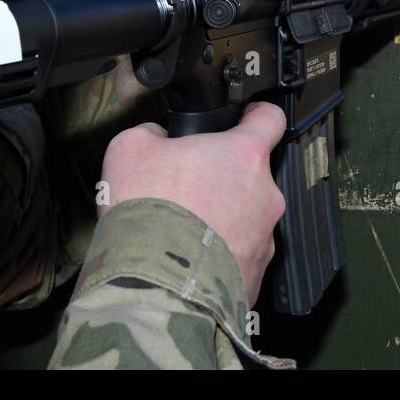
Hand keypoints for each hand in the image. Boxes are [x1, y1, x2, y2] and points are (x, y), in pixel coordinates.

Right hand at [99, 102, 286, 305]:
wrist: (152, 285)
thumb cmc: (148, 213)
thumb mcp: (130, 149)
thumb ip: (151, 134)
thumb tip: (157, 139)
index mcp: (244, 155)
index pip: (269, 119)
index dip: (256, 114)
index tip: (248, 117)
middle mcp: (265, 194)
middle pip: (251, 176)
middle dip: (223, 179)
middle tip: (187, 190)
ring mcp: (265, 238)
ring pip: (246, 218)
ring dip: (221, 220)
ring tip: (182, 231)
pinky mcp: (256, 275)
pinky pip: (239, 256)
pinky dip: (218, 255)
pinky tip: (188, 258)